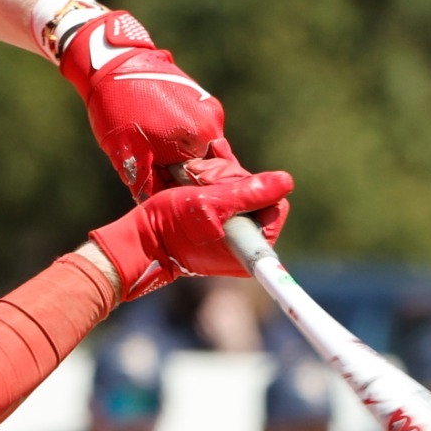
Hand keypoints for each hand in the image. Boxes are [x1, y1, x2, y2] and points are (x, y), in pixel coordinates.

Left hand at [56, 9, 242, 200]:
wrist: (115, 62)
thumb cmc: (117, 110)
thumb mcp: (128, 156)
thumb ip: (149, 184)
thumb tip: (161, 206)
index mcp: (196, 140)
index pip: (210, 182)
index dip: (196, 194)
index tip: (186, 202)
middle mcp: (210, 124)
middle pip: (212, 166)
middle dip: (195, 177)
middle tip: (172, 183)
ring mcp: (209, 108)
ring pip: (206, 147)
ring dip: (190, 157)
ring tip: (164, 159)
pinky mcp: (203, 98)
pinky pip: (201, 129)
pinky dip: (188, 139)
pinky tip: (165, 137)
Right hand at [89, 171, 292, 299]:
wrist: (144, 239)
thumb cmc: (173, 224)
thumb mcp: (212, 204)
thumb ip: (250, 192)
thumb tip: (286, 182)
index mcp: (252, 248)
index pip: (275, 204)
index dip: (252, 189)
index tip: (224, 191)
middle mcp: (247, 247)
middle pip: (260, 198)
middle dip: (234, 184)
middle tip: (206, 185)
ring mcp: (235, 239)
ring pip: (243, 195)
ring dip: (221, 183)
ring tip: (196, 185)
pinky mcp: (222, 232)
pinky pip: (230, 202)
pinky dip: (216, 190)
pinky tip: (198, 186)